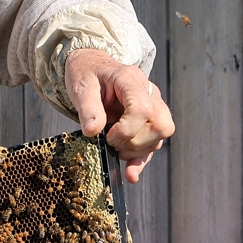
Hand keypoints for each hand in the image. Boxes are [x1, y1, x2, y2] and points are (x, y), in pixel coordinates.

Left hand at [65, 48, 174, 183]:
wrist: (91, 68)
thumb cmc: (87, 74)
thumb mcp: (81, 87)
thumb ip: (88, 108)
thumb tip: (92, 132)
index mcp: (132, 80)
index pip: (143, 109)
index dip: (126, 130)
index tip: (107, 136)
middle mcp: (149, 93)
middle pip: (160, 126)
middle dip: (134, 143)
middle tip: (110, 142)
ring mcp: (153, 108)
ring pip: (160, 138)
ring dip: (136, 152)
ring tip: (113, 148)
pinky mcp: (148, 122)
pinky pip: (152, 145)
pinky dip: (140, 161)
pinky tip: (130, 174)